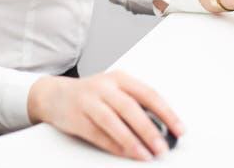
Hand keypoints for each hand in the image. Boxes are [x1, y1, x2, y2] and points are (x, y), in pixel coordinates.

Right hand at [27, 69, 183, 160]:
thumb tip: (161, 128)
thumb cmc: (92, 94)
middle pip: (131, 108)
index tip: (179, 128)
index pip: (149, 94)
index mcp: (120, 78)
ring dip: (132, 141)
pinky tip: (125, 153)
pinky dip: (113, 145)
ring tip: (145, 154)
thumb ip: (136, 104)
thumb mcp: (115, 90)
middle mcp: (105, 87)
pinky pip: (98, 134)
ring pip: (114, 122)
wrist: (55, 94)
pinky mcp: (77, 118)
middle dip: (149, 129)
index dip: (166, 112)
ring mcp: (89, 101)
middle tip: (162, 147)